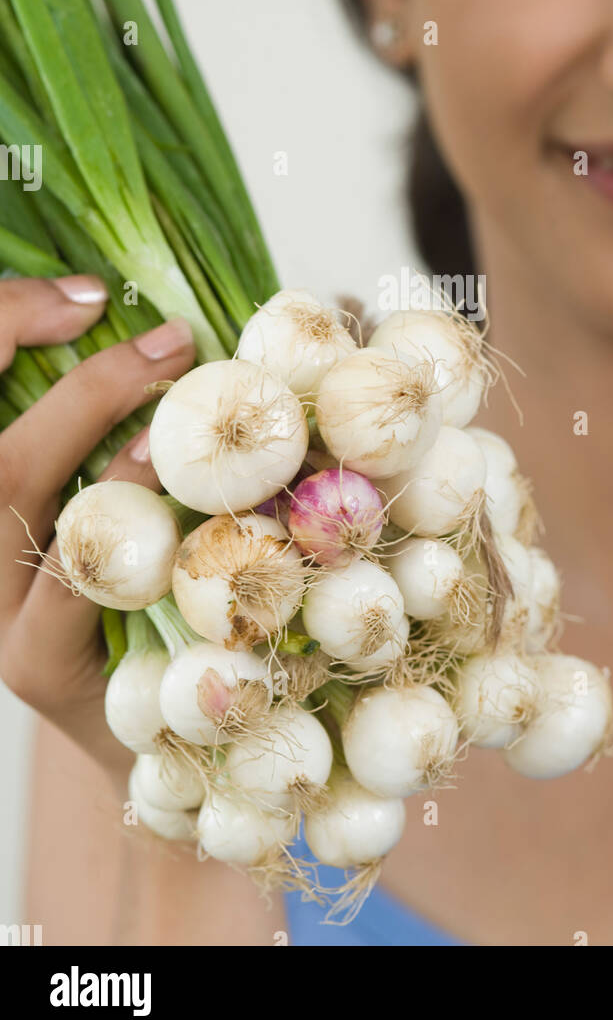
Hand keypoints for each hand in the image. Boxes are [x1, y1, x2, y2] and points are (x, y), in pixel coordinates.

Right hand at [0, 277, 195, 785]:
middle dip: (63, 367)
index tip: (88, 293)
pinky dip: (117, 513)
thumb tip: (187, 327)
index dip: (7, 319)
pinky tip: (165, 471)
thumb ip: (125, 426)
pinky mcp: (31, 659)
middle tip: (164, 335)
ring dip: (88, 419)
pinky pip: (69, 578)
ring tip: (170, 378)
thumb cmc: (140, 593)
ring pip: (7, 487)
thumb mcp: (124, 500)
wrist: (144, 727)